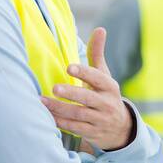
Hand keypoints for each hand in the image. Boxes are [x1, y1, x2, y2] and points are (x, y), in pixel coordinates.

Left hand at [41, 26, 134, 150]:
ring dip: (59, 108)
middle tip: (55, 87)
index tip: (69, 67)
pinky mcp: (92, 133)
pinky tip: (47, 116)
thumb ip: (98, 53)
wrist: (120, 129)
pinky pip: (75, 128)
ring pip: (79, 115)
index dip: (84, 73)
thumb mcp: (104, 76)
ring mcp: (100, 120)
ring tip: (42, 101)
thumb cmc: (105, 95)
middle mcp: (107, 103)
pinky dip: (61, 123)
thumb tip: (100, 29)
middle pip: (88, 98)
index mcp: (110, 87)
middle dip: (71, 93)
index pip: (98, 78)